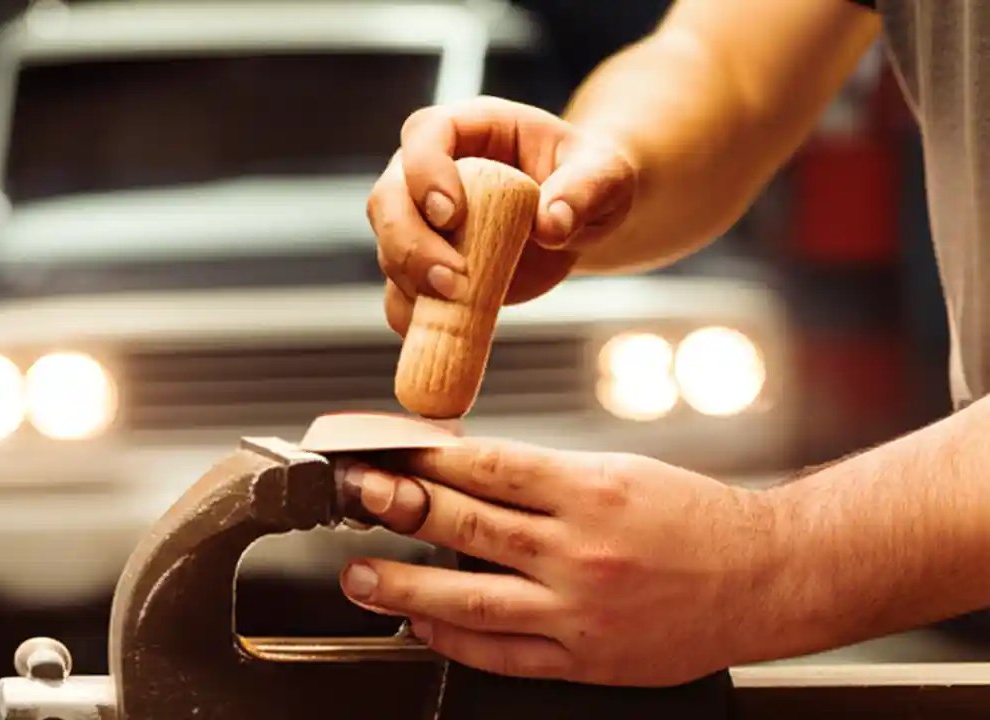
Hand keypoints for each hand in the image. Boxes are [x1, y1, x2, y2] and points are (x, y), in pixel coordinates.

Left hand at [337, 438, 784, 686]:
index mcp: (591, 489)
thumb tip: (463, 467)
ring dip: (405, 585)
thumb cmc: (693, 517)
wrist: (765, 576)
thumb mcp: (619, 471)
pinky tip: (420, 626)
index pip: (487, 467)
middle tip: (356, 497)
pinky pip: (505, 654)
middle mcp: (582, 549)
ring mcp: (582, 610)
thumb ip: (541, 475)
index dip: (426, 458)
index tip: (386, 452)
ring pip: (473, 597)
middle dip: (401, 507)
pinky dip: (455, 641)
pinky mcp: (588, 659)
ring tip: (360, 574)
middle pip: (469, 526)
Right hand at [368, 96, 637, 334]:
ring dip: (412, 283)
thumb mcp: (604, 173)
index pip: (425, 134)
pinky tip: (438, 334)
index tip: (452, 214)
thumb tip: (552, 224)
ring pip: (388, 247)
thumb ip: (585, 189)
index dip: (426, 172)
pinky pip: (400, 296)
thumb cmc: (586, 179)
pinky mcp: (425, 269)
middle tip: (452, 280)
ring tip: (458, 306)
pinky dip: (412, 318)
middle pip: (388, 197)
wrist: (576, 217)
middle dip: (409, 242)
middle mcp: (429, 172)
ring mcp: (420, 222)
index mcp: (468, 130)